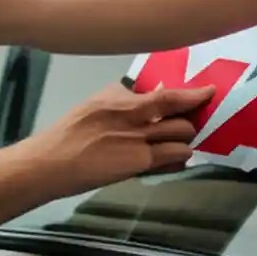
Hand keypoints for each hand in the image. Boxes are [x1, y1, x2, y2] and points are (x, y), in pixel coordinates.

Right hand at [13, 82, 212, 199]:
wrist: (48, 164)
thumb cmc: (68, 137)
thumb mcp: (94, 107)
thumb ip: (123, 104)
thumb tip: (148, 103)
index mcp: (117, 96)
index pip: (164, 93)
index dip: (191, 94)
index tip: (208, 92)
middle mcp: (130, 111)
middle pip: (179, 110)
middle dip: (188, 120)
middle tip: (187, 128)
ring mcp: (137, 135)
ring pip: (183, 133)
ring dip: (184, 141)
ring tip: (173, 147)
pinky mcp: (140, 160)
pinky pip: (176, 156)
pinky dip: (179, 159)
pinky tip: (172, 162)